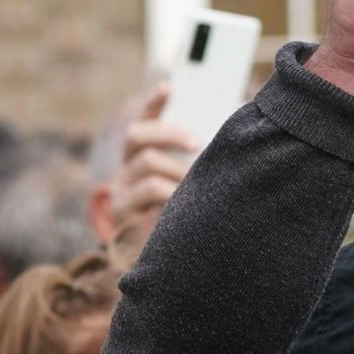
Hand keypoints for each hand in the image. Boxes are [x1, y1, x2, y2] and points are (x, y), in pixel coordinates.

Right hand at [106, 82, 195, 259]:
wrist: (158, 267)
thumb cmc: (182, 218)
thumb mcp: (188, 187)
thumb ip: (199, 162)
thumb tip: (232, 131)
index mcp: (143, 155)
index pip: (144, 120)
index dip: (154, 103)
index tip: (168, 86)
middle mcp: (126, 168)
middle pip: (136, 135)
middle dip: (168, 133)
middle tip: (196, 142)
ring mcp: (120, 190)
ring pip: (146, 164)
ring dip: (176, 170)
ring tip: (196, 182)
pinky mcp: (121, 213)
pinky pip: (147, 194)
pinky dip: (172, 194)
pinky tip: (187, 201)